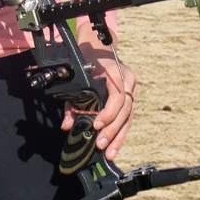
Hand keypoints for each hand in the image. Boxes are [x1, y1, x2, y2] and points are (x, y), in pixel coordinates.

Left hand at [60, 27, 136, 162]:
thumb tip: (67, 126)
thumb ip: (72, 104)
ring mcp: (131, 88)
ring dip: (119, 136)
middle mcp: (128, 81)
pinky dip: (121, 131)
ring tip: (110, 153)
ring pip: (129, 116)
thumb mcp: (78, 79)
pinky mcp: (130, 96)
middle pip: (126, 110)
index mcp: (117, 73)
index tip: (96, 125)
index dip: (109, 113)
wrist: (98, 47)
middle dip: (113, 130)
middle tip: (101, 145)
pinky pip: (128, 116)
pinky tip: (115, 145)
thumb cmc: (87, 61)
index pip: (118, 97)